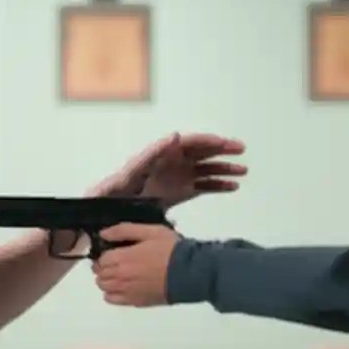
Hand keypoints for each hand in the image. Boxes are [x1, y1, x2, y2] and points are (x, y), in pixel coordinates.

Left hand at [91, 132, 246, 210]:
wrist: (105, 213)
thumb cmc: (113, 191)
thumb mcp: (131, 172)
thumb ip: (152, 154)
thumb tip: (175, 135)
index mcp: (161, 155)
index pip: (189, 143)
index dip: (207, 142)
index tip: (224, 143)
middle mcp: (172, 163)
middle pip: (201, 152)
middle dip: (222, 150)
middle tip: (240, 150)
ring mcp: (178, 177)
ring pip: (206, 169)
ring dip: (224, 169)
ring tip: (243, 171)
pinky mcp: (180, 192)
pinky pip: (203, 185)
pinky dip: (218, 185)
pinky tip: (233, 187)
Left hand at [91, 223, 179, 306]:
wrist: (190, 272)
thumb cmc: (171, 249)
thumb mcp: (150, 231)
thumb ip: (124, 230)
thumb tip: (103, 234)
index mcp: (122, 258)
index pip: (101, 259)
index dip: (104, 255)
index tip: (112, 252)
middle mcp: (120, 276)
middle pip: (100, 274)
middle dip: (104, 267)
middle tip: (115, 261)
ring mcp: (127, 291)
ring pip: (104, 287)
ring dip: (106, 280)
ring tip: (118, 274)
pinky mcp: (135, 301)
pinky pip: (112, 300)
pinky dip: (111, 294)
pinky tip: (121, 287)